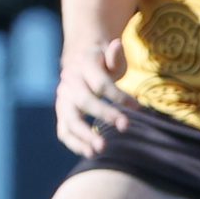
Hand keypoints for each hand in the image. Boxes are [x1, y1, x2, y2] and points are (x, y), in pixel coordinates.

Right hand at [55, 38, 133, 154]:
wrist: (79, 60)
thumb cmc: (102, 60)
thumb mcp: (109, 54)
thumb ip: (114, 55)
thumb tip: (117, 45)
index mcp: (82, 66)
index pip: (100, 83)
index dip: (119, 96)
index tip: (138, 107)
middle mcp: (69, 83)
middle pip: (85, 101)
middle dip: (105, 115)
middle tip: (125, 127)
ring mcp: (62, 100)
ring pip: (70, 120)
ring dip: (84, 136)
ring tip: (102, 150)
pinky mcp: (61, 114)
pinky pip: (64, 132)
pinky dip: (75, 144)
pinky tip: (91, 153)